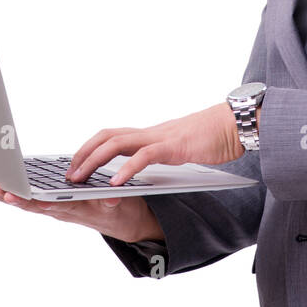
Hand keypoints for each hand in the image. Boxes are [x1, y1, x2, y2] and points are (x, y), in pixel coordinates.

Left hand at [0, 183, 164, 242]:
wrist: (124, 222)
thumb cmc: (120, 211)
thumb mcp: (121, 205)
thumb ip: (113, 201)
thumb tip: (112, 197)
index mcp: (76, 208)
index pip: (50, 204)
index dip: (33, 199)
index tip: (16, 194)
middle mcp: (63, 210)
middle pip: (35, 204)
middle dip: (14, 196)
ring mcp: (59, 208)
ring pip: (32, 203)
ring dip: (11, 195)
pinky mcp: (58, 203)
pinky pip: (36, 200)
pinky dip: (20, 193)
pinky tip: (4, 187)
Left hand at [64, 102, 243, 186]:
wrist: (237, 123)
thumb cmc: (213, 136)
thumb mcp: (180, 148)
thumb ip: (162, 154)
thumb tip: (148, 166)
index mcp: (151, 134)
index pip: (111, 135)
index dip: (89, 148)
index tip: (74, 165)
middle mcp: (150, 133)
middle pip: (106, 136)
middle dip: (83, 155)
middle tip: (68, 175)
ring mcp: (161, 138)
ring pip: (117, 143)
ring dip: (94, 161)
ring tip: (80, 179)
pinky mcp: (175, 146)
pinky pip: (144, 156)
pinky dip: (126, 169)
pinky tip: (115, 183)